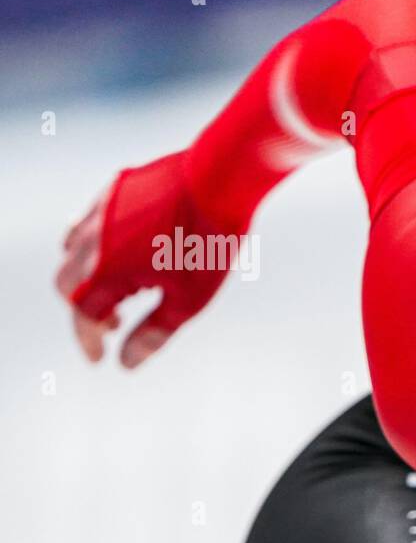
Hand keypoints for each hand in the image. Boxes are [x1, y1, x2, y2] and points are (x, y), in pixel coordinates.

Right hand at [55, 152, 244, 368]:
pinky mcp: (114, 189)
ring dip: (85, 276)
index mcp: (106, 270)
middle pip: (68, 283)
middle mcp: (93, 239)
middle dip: (84, 310)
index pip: (83, 315)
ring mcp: (101, 210)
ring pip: (73, 250)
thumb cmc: (208, 245)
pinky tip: (117, 249)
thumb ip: (154, 332)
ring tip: (117, 289)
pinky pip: (88, 222)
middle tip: (114, 325)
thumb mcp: (189, 300)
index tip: (100, 358)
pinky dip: (92, 246)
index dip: (89, 341)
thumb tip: (126, 362)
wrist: (220, 180)